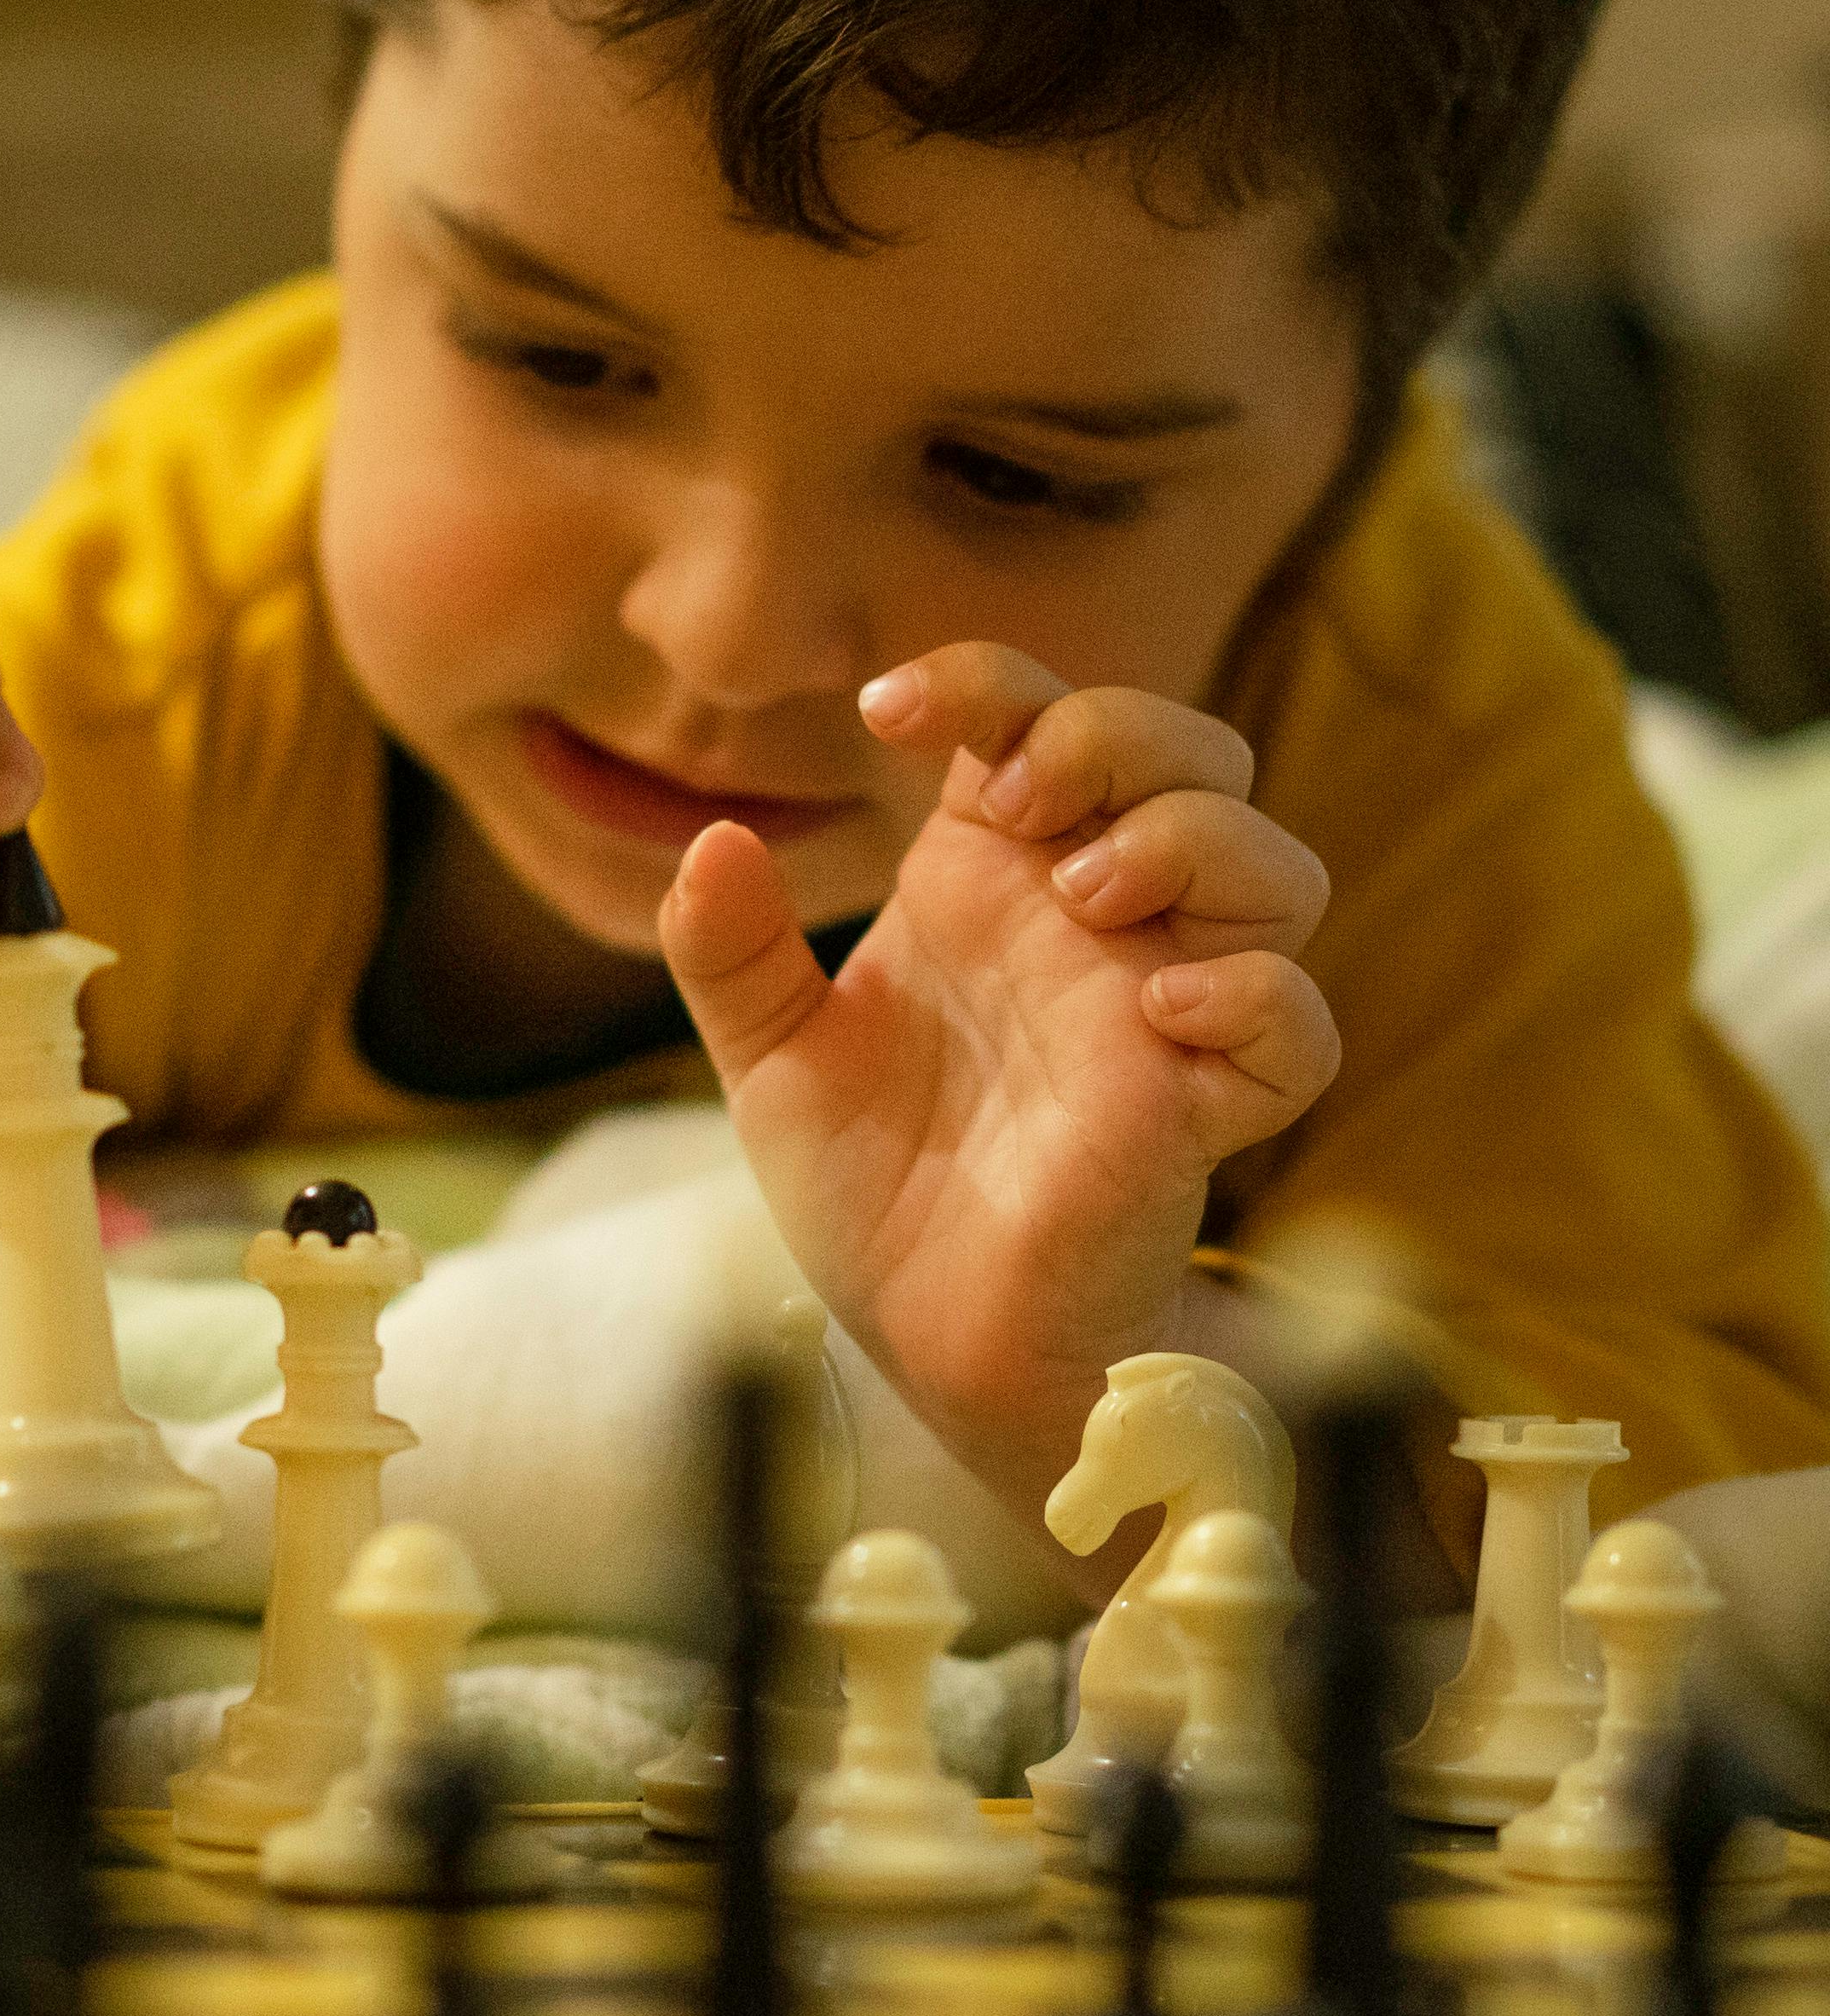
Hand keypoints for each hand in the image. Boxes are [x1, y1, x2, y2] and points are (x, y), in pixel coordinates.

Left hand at [658, 643, 1338, 1512]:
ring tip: (1081, 895)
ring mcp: (1163, 1013)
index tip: (887, 714)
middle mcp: (1094, 926)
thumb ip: (729, 952)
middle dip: (1118, 732)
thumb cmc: (872, 1189)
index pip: (1037, 715)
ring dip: (1192, 842)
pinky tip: (1158, 1002)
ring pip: (1282, 867)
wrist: (921, 1336)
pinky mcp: (1205, 1112)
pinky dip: (1252, 993)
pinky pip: (1303, 1029)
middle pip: (1195, 752)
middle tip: (1015, 803)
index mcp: (994, 880)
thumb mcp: (769, 1061)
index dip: (985, 680)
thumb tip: (712, 840)